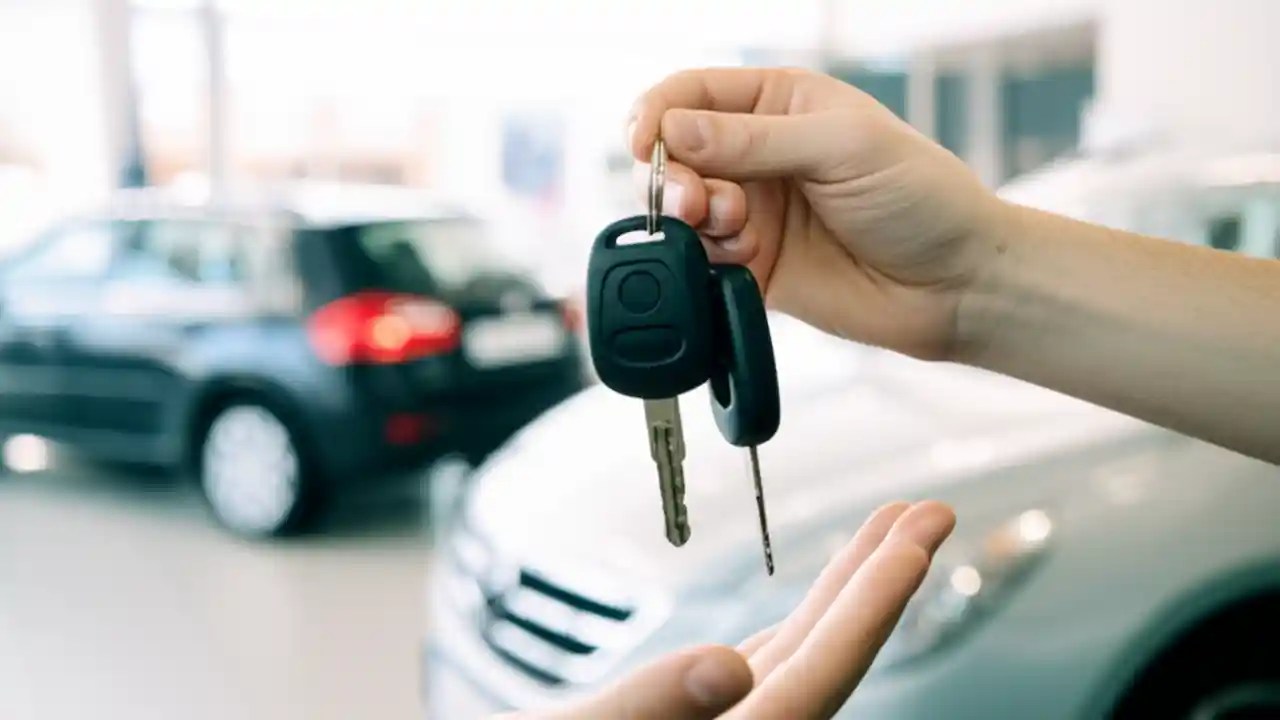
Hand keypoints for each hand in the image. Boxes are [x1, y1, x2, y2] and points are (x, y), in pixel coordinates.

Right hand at [503, 501, 955, 718]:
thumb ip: (648, 707)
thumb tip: (728, 669)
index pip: (815, 677)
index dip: (870, 608)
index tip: (914, 546)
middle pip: (828, 657)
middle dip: (880, 578)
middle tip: (929, 512)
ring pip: (802, 653)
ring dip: (847, 588)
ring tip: (890, 532)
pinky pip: (765, 666)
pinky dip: (797, 622)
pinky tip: (816, 607)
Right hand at [630, 67, 1002, 359]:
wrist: (955, 285)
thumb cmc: (922, 198)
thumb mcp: (843, 146)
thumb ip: (754, 140)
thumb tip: (674, 130)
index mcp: (780, 104)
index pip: (692, 94)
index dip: (658, 114)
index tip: (645, 140)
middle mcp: (757, 155)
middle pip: (676, 155)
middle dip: (673, 174)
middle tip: (699, 198)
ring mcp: (753, 212)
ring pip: (682, 209)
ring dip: (692, 217)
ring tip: (734, 226)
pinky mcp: (753, 266)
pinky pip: (701, 259)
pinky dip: (705, 259)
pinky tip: (742, 258)